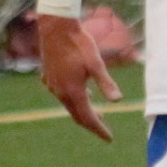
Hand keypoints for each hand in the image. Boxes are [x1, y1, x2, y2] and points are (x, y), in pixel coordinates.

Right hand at [39, 13, 122, 140]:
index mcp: (73, 91)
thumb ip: (106, 83)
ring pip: (69, 104)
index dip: (99, 129)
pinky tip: (82, 93)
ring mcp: (52, 85)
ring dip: (83, 111)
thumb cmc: (78, 43)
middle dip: (92, 123)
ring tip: (98, 113)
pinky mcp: (48, 77)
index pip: (88, 118)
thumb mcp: (96, 63)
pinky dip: (74, 99)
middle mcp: (60, 92)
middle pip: (77, 115)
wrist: (55, 28)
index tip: (109, 138)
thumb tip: (118, 101)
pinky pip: (61, 94)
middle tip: (104, 130)